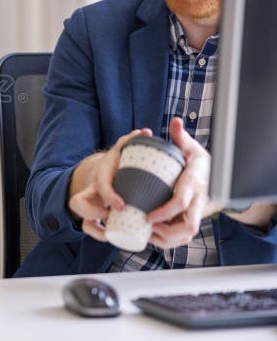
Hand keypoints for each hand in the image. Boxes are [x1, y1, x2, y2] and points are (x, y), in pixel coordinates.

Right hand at [68, 128, 151, 241]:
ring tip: (113, 235)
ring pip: (84, 221)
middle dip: (93, 214)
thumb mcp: (119, 152)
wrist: (101, 173)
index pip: (99, 186)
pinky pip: (91, 229)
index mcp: (99, 175)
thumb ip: (130, 142)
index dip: (108, 196)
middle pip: (79, 205)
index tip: (120, 206)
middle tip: (112, 219)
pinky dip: (100, 235)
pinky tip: (113, 238)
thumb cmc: (114, 165)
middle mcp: (90, 192)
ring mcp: (90, 206)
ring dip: (96, 231)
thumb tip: (146, 132)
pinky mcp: (94, 217)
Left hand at [147, 117, 210, 247]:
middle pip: (188, 226)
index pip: (181, 202)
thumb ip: (181, 136)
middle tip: (146, 228)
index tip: (148, 217)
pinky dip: (170, 241)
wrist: (216, 176)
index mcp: (195, 183)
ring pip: (187, 234)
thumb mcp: (192, 147)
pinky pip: (184, 236)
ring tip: (147, 234)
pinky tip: (153, 237)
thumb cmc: (199, 162)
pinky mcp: (193, 218)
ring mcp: (197, 212)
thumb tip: (176, 121)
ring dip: (167, 240)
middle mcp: (198, 201)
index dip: (164, 212)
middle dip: (167, 232)